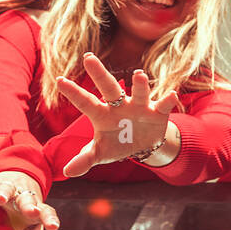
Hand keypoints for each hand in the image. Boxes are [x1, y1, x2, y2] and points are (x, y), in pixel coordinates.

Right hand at [0, 170, 56, 229]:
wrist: (17, 183)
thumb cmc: (23, 211)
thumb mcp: (28, 226)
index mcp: (36, 208)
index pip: (46, 213)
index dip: (50, 219)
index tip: (53, 226)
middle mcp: (24, 197)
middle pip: (27, 201)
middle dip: (29, 206)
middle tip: (31, 212)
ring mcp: (9, 189)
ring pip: (8, 189)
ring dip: (4, 193)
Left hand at [56, 54, 178, 175]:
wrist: (144, 144)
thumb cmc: (117, 144)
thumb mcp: (101, 153)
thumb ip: (85, 159)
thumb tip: (67, 171)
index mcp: (102, 114)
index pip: (86, 102)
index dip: (73, 93)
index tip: (59, 80)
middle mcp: (120, 105)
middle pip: (109, 88)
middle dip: (99, 73)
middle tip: (88, 58)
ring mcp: (140, 106)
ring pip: (139, 93)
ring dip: (140, 85)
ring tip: (138, 74)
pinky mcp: (158, 112)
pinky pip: (164, 104)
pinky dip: (168, 100)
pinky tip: (171, 95)